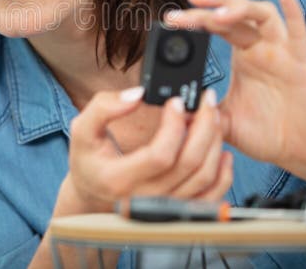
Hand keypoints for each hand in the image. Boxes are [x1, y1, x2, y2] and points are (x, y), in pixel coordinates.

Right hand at [65, 85, 232, 213]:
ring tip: (212, 117)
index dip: (174, 126)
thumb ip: (103, 107)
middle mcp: (144, 199)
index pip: (160, 155)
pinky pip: (211, 195)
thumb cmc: (89, 160)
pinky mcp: (179, 210)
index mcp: (119, 180)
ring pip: (205, 177)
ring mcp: (164, 208)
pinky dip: (223, 173)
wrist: (93, 193)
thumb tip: (137, 94)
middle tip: (206, 101)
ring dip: (214, 142)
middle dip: (205, 126)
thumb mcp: (83, 129)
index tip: (177, 102)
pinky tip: (220, 150)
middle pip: (190, 164)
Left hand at [166, 0, 305, 188]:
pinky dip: (294, 11)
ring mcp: (282, 52)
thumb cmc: (265, 133)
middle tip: (189, 0)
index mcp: (243, 54)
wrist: (300, 153)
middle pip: (235, 12)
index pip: (216, 25)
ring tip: (217, 13)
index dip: (195, 18)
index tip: (170, 20)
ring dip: (240, 8)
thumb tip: (168, 111)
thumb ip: (201, 111)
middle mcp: (261, 47)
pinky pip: (299, 33)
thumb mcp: (222, 121)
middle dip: (212, 4)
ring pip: (263, 15)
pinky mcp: (302, 65)